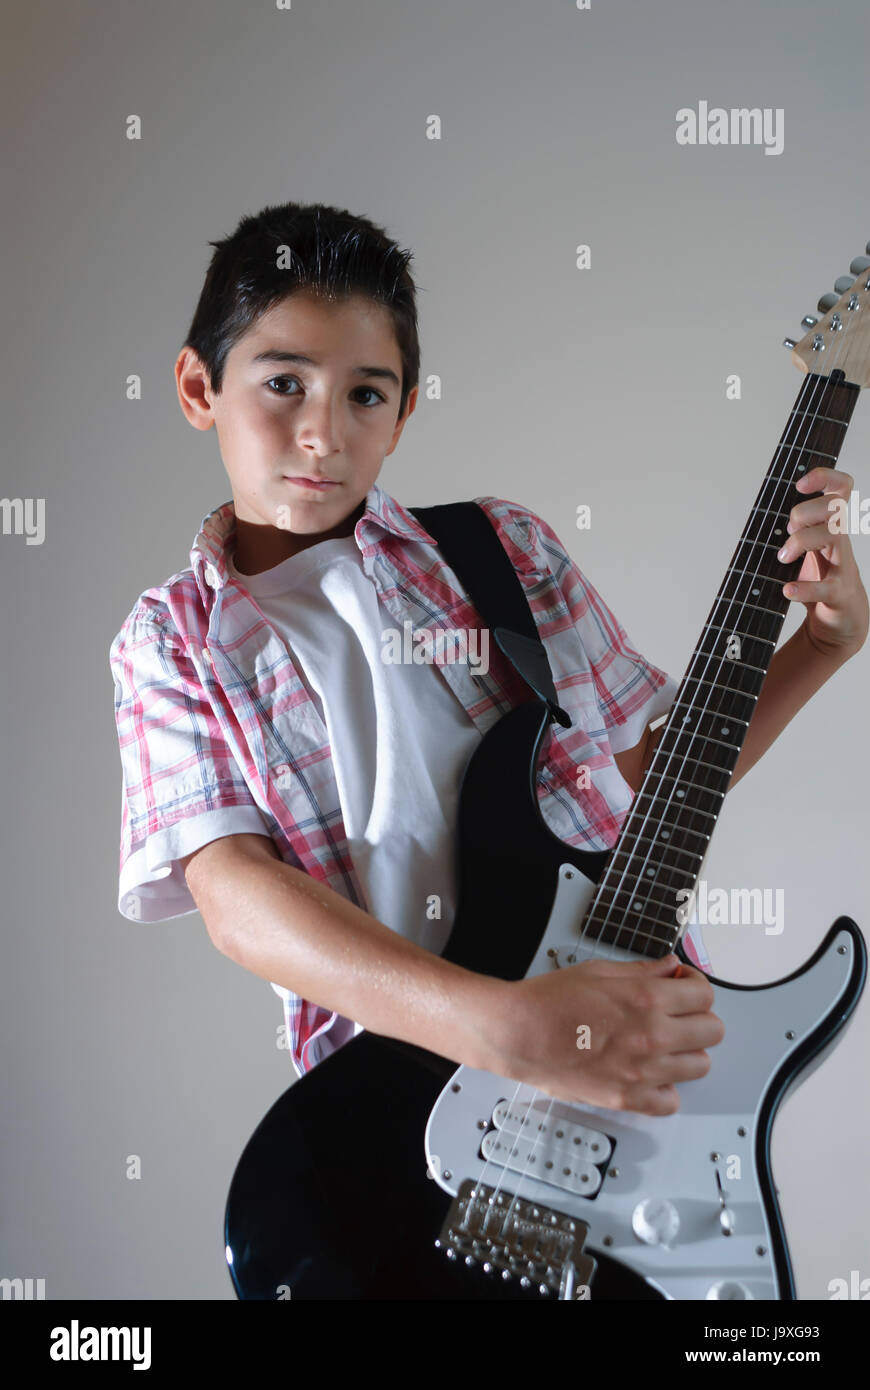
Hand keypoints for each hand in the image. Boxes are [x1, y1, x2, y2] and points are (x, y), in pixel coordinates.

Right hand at [487, 953, 724, 1115]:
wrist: (518, 1033)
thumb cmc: (549, 1001)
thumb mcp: (599, 971)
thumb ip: (642, 970)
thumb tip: (669, 967)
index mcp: (647, 999)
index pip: (704, 994)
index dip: (696, 986)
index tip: (684, 986)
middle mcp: (652, 1037)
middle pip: (712, 1031)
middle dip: (698, 1017)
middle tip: (679, 1013)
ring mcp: (642, 1072)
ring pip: (700, 1066)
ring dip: (688, 1052)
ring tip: (665, 1043)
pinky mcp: (627, 1099)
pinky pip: (671, 1102)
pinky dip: (666, 1089)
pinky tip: (652, 1073)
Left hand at [778, 467, 868, 657]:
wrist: (840, 620)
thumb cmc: (820, 578)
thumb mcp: (803, 548)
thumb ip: (788, 531)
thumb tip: (755, 516)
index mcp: (830, 527)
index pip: (840, 488)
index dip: (824, 476)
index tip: (799, 485)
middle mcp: (840, 542)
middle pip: (834, 507)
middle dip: (803, 512)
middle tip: (787, 531)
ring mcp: (843, 566)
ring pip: (834, 535)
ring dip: (802, 541)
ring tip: (783, 557)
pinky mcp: (840, 593)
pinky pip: (827, 587)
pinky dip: (804, 588)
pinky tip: (787, 590)